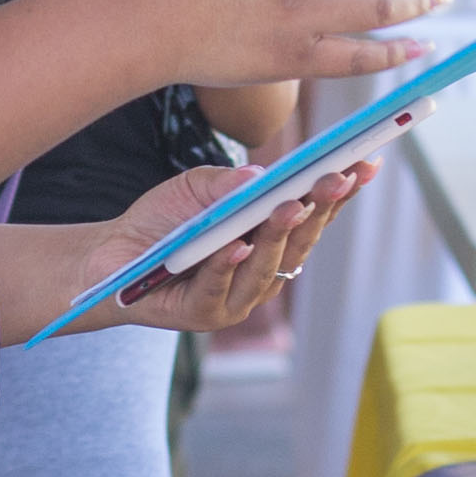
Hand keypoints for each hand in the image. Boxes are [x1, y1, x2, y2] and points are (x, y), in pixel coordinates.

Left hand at [49, 157, 373, 337]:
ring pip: (267, 268)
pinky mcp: (202, 315)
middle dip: (321, 208)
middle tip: (338, 176)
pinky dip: (227, 267)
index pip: (313, 216)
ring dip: (280, 236)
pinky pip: (218, 288)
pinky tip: (237, 247)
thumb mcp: (194, 189)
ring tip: (290, 206)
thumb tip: (262, 176)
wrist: (109, 257)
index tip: (366, 162)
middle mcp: (263, 274)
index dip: (340, 192)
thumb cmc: (163, 222)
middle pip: (300, 242)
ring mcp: (236, 299)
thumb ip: (226, 184)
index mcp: (271, 242)